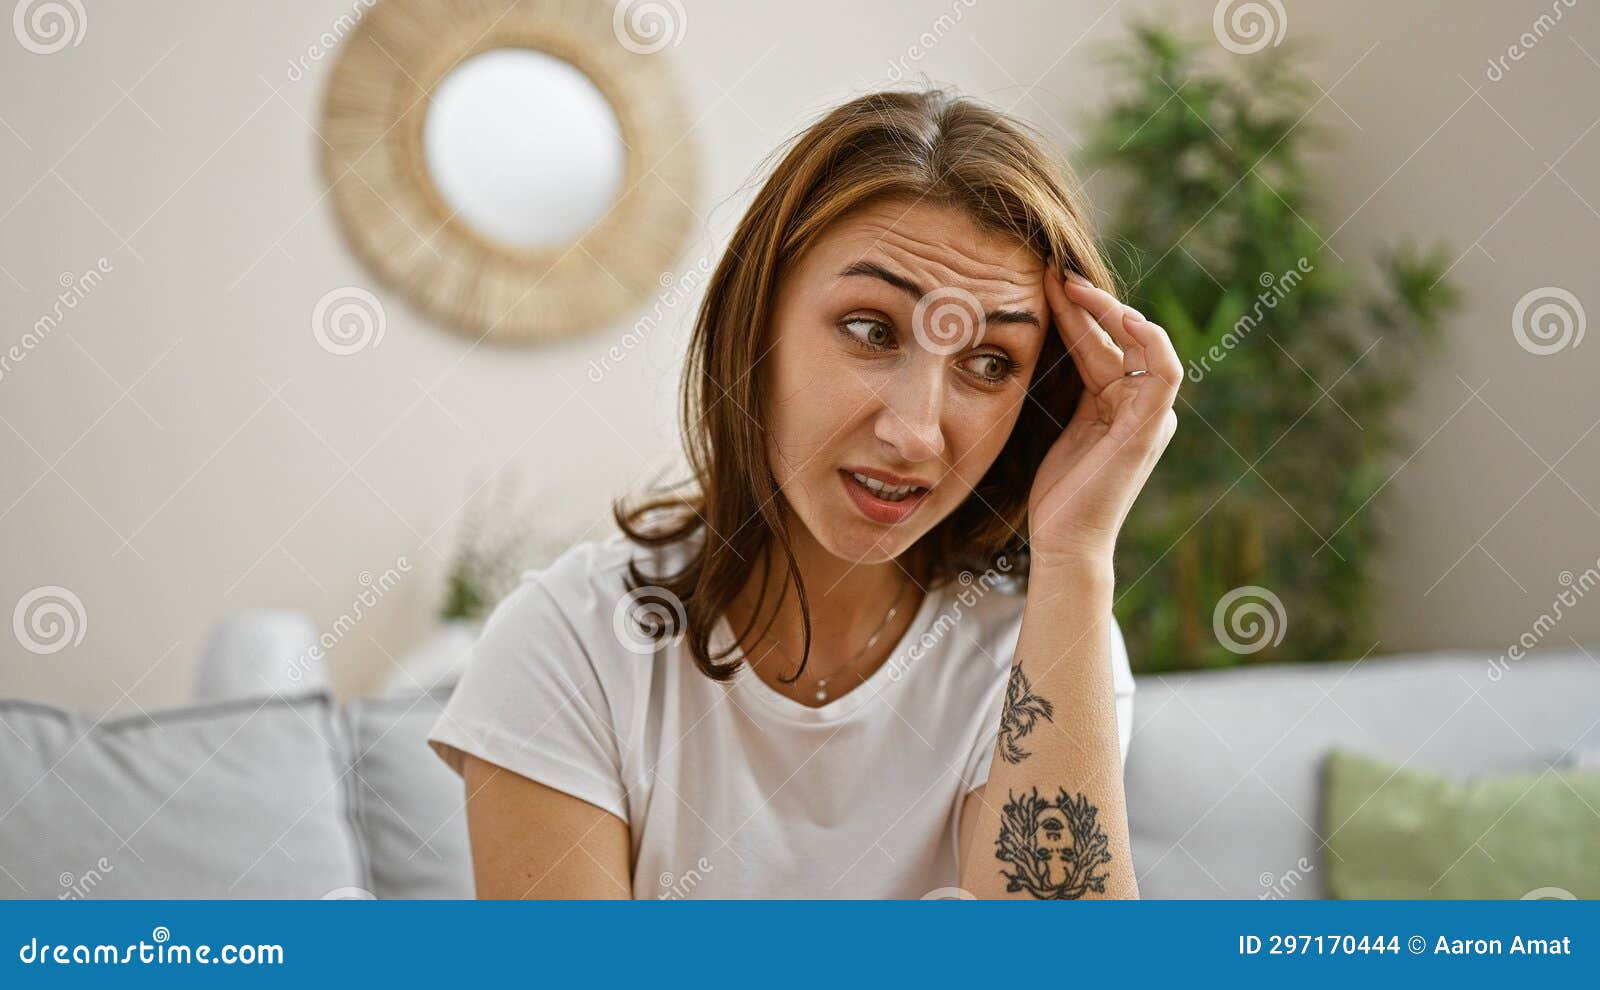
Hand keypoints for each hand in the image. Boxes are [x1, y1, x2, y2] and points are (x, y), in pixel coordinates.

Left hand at [1028, 267, 1181, 567]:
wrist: (1065, 540)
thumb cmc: (1056, 492)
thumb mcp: (1058, 424)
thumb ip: (1067, 386)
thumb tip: (1038, 342)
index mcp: (1120, 401)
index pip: (1100, 340)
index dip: (1073, 309)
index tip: (1040, 282)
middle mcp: (1141, 403)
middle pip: (1119, 335)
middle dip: (1086, 301)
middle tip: (1050, 272)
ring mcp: (1151, 413)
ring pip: (1142, 342)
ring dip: (1108, 309)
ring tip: (1070, 285)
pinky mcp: (1151, 426)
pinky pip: (1163, 370)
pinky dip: (1148, 339)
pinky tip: (1118, 314)